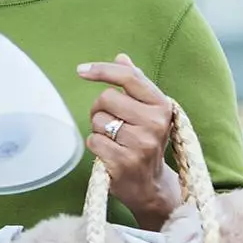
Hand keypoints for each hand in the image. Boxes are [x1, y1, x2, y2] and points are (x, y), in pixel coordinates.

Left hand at [78, 53, 181, 229]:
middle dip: (100, 109)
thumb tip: (122, 57)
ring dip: (98, 129)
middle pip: (106, 98)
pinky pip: (93, 140)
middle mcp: (155, 123)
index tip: (80, 70)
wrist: (152, 185)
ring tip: (115, 140)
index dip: (102, 70)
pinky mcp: (124, 162)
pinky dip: (96, 145)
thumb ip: (135, 84)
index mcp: (162, 106)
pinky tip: (110, 154)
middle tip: (111, 123)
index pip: (129, 77)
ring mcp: (141, 144)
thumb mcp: (148, 111)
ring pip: (98, 120)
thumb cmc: (146, 141)